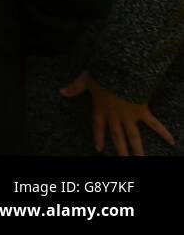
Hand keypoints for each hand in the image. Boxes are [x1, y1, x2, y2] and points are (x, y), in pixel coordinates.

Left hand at [61, 70, 176, 154]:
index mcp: (101, 109)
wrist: (121, 72)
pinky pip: (154, 124)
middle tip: (123, 162)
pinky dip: (164, 132)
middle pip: (117, 137)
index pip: (98, 126)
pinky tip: (172, 142)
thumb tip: (61, 91)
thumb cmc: (103, 74)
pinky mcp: (142, 112)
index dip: (98, 137)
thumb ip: (74, 87)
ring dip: (137, 149)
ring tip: (141, 160)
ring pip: (133, 136)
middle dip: (120, 150)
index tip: (99, 148)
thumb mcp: (85, 79)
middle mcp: (115, 116)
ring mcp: (129, 116)